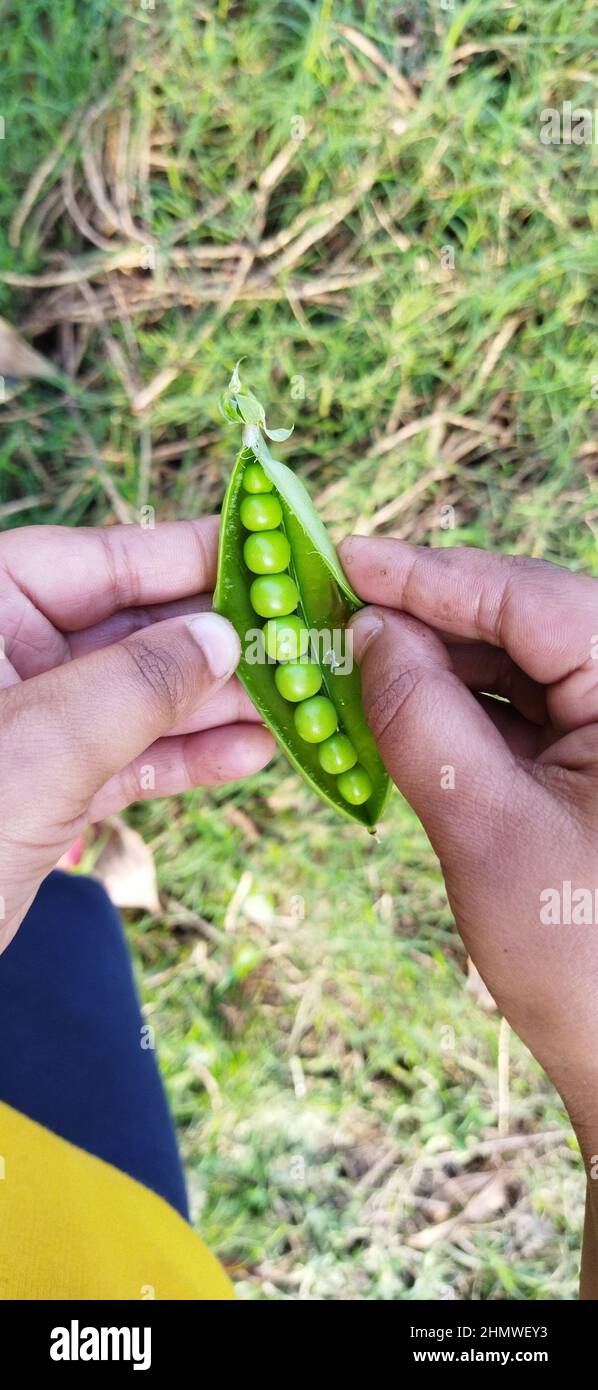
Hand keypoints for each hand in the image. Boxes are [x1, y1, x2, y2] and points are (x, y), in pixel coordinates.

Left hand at [0, 519, 273, 953]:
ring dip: (220, 704)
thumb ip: (135, 683)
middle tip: (312, 640)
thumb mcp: (38, 746)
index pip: (103, 557)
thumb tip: (223, 635)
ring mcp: (25, 723)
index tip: (278, 551)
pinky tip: (253, 755)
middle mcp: (4, 654)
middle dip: (222, 639)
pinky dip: (185, 760)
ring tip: (304, 701)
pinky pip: (126, 758)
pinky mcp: (41, 787)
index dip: (195, 554)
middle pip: (133, 625)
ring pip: (139, 696)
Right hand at [341, 539, 597, 1158]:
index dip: (429, 574)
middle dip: (426, 618)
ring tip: (349, 660)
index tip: (344, 555)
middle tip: (330, 609)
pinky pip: (527, 712)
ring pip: (522, 665)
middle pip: (527, 622)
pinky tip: (397, 705)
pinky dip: (462, 709)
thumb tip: (366, 631)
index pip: (531, 598)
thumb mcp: (485, 828)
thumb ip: (422, 716)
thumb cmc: (582, 961)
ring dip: (438, 664)